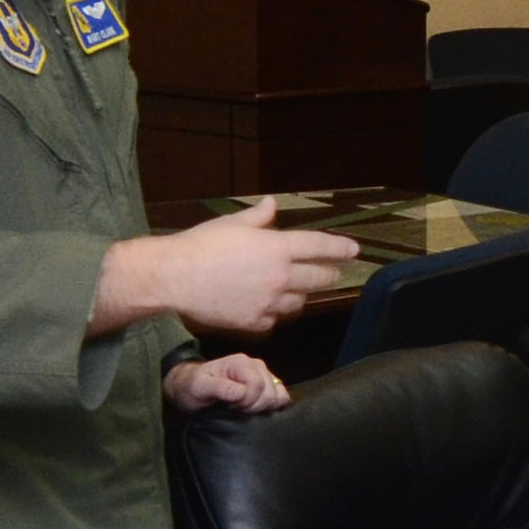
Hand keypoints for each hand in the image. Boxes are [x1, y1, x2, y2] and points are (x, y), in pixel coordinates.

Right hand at [99, 195, 354, 336]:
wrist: (174, 278)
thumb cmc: (201, 245)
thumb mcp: (231, 224)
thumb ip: (258, 217)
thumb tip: (272, 205)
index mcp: (278, 248)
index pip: (320, 247)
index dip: (340, 248)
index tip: (354, 251)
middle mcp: (280, 277)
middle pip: (319, 278)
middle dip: (329, 274)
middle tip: (332, 273)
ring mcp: (269, 303)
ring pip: (299, 303)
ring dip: (302, 295)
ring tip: (297, 290)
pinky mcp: (255, 323)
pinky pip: (275, 320)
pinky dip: (275, 313)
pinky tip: (269, 307)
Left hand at [162, 352, 288, 413]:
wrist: (189, 386)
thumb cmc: (192, 386)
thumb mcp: (199, 387)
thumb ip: (219, 388)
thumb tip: (241, 393)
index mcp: (241, 363)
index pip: (258, 385)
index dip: (246, 401)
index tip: (230, 406)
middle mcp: (255, 365)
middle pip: (270, 391)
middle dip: (254, 406)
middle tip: (235, 408)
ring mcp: (263, 374)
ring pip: (279, 395)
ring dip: (263, 407)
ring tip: (243, 408)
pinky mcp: (267, 385)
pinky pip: (281, 397)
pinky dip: (272, 406)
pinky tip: (254, 408)